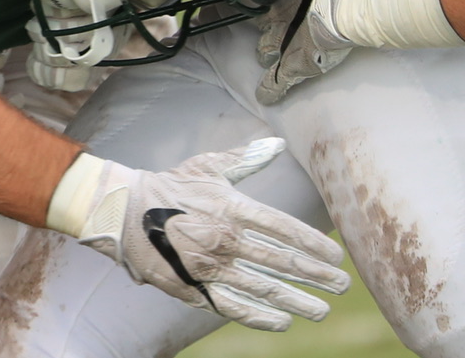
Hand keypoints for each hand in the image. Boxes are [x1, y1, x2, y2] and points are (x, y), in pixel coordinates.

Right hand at [62, 140, 347, 330]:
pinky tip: (282, 321)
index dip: (314, 245)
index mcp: (232, 207)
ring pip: (261, 288)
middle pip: (280, 262)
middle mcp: (224, 239)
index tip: (337, 257)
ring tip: (322, 310)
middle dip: (315, 276)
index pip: (284, 229)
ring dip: (296, 301)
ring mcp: (209, 267)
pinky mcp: (192, 288)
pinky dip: (259, 316)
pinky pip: (232, 307)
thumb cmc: (171, 187)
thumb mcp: (208, 166)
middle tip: (342, 286)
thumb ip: (246, 158)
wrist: (122, 212)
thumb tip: (278, 143)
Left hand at [255, 0, 364, 104]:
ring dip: (263, 50)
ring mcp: (284, 41)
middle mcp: (277, 14)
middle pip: (252, 18)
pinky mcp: (296, 63)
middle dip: (248, 19)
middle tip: (240, 19)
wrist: (353, 3)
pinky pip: (277, 81)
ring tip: (263, 53)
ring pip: (263, 48)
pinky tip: (264, 96)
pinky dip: (270, 90)